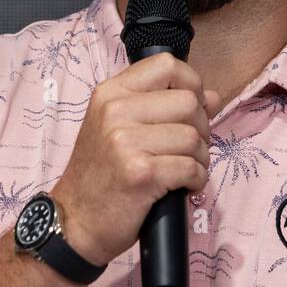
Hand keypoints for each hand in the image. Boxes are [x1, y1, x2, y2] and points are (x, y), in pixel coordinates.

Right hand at [51, 54, 220, 266]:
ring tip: (182, 170)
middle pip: (189, 102)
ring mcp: (126, 142)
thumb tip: (212, 97)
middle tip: (188, 148)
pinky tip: (182, 186)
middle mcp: (115, 111)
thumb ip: (162, 106)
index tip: (191, 108)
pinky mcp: (140, 173)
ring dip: (200, 159)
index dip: (191, 83)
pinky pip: (192, 168)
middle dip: (201, 128)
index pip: (167, 65)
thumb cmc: (101, 175)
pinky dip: (196, 180)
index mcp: (110, 93)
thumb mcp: (119, 128)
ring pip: (194, 137)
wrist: (74, 221)